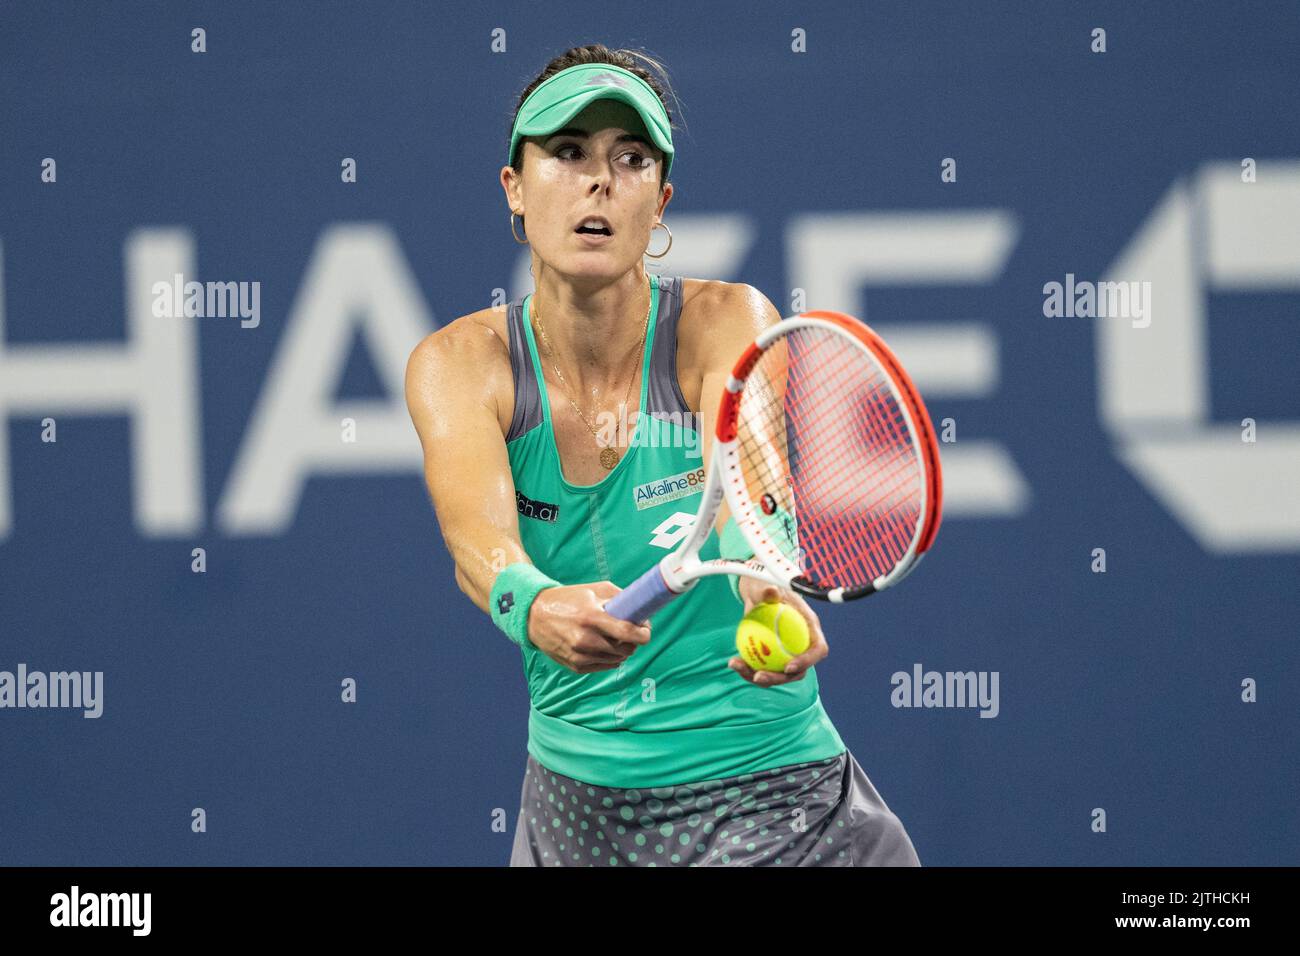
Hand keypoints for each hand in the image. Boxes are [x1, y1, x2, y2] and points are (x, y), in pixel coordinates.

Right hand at [527, 582, 651, 673]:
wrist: (534, 615)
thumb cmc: (568, 599)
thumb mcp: (593, 589)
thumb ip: (619, 597)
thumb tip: (642, 609)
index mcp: (591, 617)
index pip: (627, 632)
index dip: (643, 634)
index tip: (646, 631)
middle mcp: (585, 639)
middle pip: (625, 649)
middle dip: (634, 642)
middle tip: (632, 633)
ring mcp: (579, 655)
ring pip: (617, 659)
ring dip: (622, 650)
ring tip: (616, 638)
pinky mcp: (575, 666)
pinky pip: (604, 666)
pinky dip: (610, 658)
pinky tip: (605, 646)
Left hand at [728, 577, 828, 687]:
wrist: (757, 593)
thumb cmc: (767, 586)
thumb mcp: (767, 586)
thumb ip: (769, 591)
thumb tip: (770, 592)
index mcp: (810, 628)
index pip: (818, 649)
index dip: (807, 661)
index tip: (787, 667)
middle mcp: (802, 644)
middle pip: (797, 670)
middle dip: (778, 678)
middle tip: (757, 677)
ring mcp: (787, 652)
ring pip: (777, 674)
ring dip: (757, 676)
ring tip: (737, 666)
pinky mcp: (773, 656)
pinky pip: (762, 667)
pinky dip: (748, 667)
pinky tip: (733, 662)